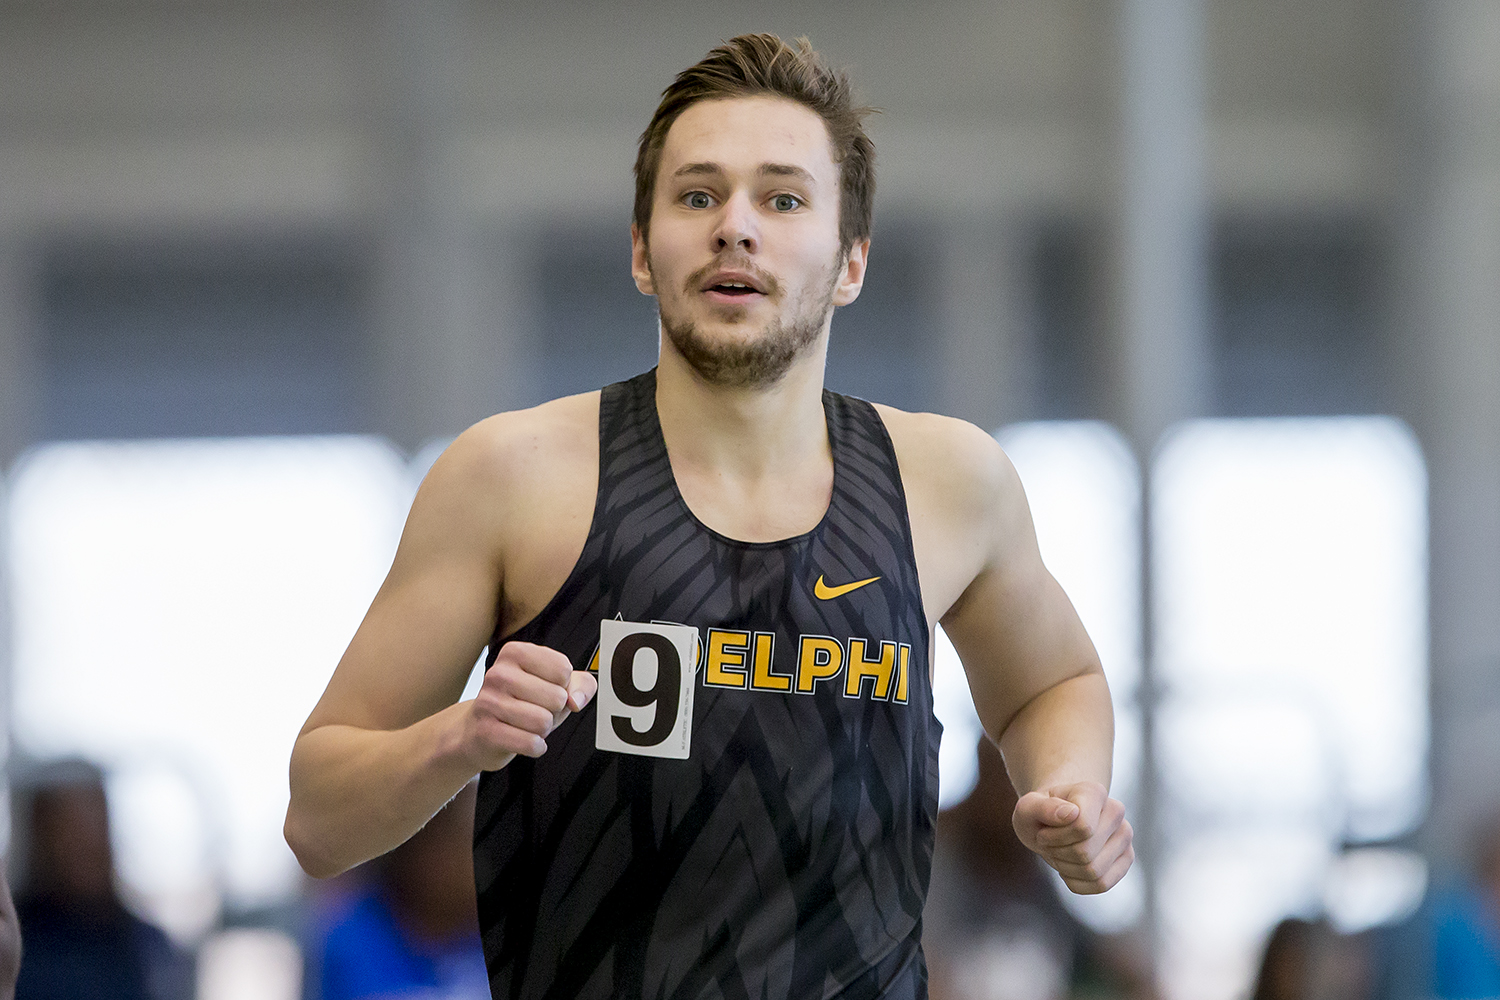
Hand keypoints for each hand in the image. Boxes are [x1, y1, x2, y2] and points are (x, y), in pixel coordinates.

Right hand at [463, 641, 596, 767]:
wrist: (478, 730)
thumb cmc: (520, 703)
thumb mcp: (555, 685)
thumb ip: (581, 684)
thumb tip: (576, 700)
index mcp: (515, 652)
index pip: (563, 669)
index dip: (562, 686)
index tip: (545, 688)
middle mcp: (499, 673)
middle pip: (557, 697)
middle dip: (553, 710)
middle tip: (534, 709)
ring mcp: (489, 702)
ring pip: (544, 721)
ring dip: (543, 729)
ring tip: (527, 724)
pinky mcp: (486, 731)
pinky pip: (531, 743)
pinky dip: (535, 746)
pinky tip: (523, 739)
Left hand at [1012, 781, 1132, 894]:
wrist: (1053, 822)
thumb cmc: (1040, 814)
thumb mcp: (1028, 808)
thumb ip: (1042, 807)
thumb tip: (1071, 813)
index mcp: (1094, 792)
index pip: (1083, 828)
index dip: (1055, 837)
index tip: (1043, 831)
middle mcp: (1116, 811)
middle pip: (1086, 853)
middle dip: (1058, 854)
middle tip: (1049, 843)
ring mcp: (1124, 835)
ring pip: (1094, 871)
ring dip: (1066, 868)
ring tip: (1059, 853)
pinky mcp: (1127, 858)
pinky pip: (1102, 884)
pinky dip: (1077, 883)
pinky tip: (1069, 868)